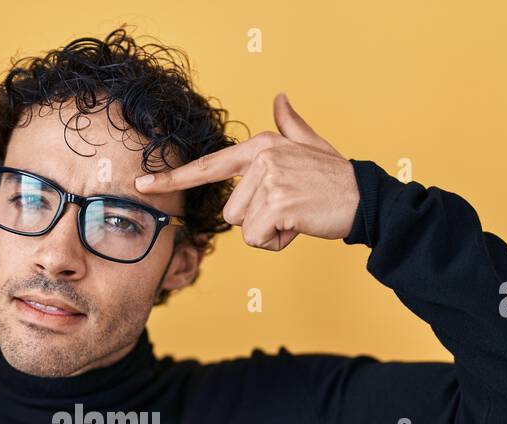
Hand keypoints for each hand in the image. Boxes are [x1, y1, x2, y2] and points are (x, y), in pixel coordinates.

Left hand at [134, 92, 359, 249]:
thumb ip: (290, 125)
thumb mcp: (310, 146)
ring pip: (243, 228)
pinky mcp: (279, 202)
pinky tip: (299, 227)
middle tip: (289, 210)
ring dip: (269, 233)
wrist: (365, 198)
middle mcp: (261, 157)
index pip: (209, 166)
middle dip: (258, 221)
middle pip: (230, 213)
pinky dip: (278, 243)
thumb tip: (280, 98)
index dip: (172, 179)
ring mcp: (269, 179)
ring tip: (296, 217)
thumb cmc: (335, 178)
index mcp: (261, 145)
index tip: (141, 185)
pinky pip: (258, 239)